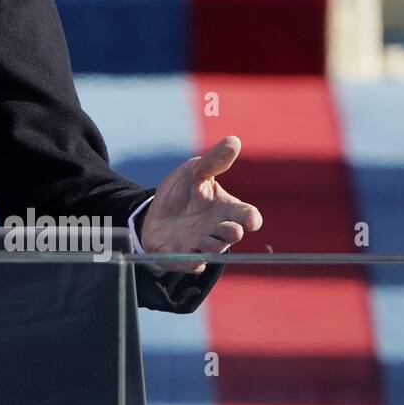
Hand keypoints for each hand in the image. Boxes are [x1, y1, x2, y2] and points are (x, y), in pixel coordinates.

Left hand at [139, 135, 262, 273]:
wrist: (153, 212)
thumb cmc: (182, 192)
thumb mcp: (194, 172)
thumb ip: (214, 161)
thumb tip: (234, 140)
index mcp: (226, 209)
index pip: (247, 216)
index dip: (251, 219)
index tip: (249, 220)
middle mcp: (217, 230)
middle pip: (232, 235)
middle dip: (231, 233)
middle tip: (229, 229)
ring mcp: (200, 244)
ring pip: (213, 251)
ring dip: (212, 247)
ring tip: (205, 240)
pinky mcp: (180, 256)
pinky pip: (190, 264)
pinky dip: (191, 263)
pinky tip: (190, 260)